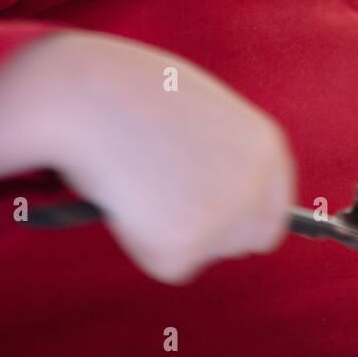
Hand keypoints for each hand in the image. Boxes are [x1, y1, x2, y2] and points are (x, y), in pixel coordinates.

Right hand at [0, 31, 295, 282]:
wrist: (83, 94)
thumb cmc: (125, 92)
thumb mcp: (193, 112)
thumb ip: (217, 153)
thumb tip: (211, 195)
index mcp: (266, 146)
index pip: (274, 212)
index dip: (242, 219)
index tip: (212, 217)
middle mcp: (257, 184)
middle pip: (245, 241)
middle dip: (207, 229)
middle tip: (161, 196)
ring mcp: (225, 217)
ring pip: (202, 253)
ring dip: (169, 232)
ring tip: (137, 182)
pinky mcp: (185, 245)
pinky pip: (165, 264)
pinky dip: (140, 244)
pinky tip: (125, 200)